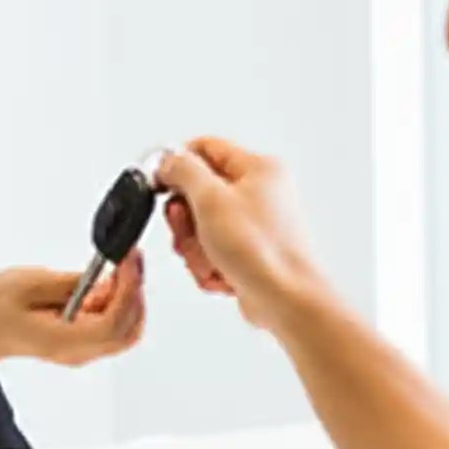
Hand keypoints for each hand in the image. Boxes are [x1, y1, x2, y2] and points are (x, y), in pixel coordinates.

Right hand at [0, 252, 145, 404]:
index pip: (111, 325)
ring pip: (125, 330)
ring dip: (129, 297)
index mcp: (60, 340)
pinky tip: (108, 280)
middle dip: (135, 293)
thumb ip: (69, 283)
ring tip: (117, 266)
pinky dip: (119, 302)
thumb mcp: (28, 282)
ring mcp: (82, 352)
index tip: (128, 261)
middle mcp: (76, 353)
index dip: (128, 292)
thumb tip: (102, 277)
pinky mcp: (84, 343)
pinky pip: (113, 327)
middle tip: (129, 260)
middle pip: (127, 331)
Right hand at [155, 137, 326, 329]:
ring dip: (196, 248)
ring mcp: (255, 226)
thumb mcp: (211, 199)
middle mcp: (260, 194)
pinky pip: (212, 252)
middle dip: (186, 220)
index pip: (205, 148)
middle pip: (198, 193)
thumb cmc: (263, 252)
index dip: (177, 165)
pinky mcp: (249, 253)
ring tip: (211, 259)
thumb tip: (167, 160)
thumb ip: (183, 170)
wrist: (287, 301)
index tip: (161, 185)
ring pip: (201, 228)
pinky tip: (222, 274)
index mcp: (258, 169)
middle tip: (190, 230)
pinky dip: (210, 266)